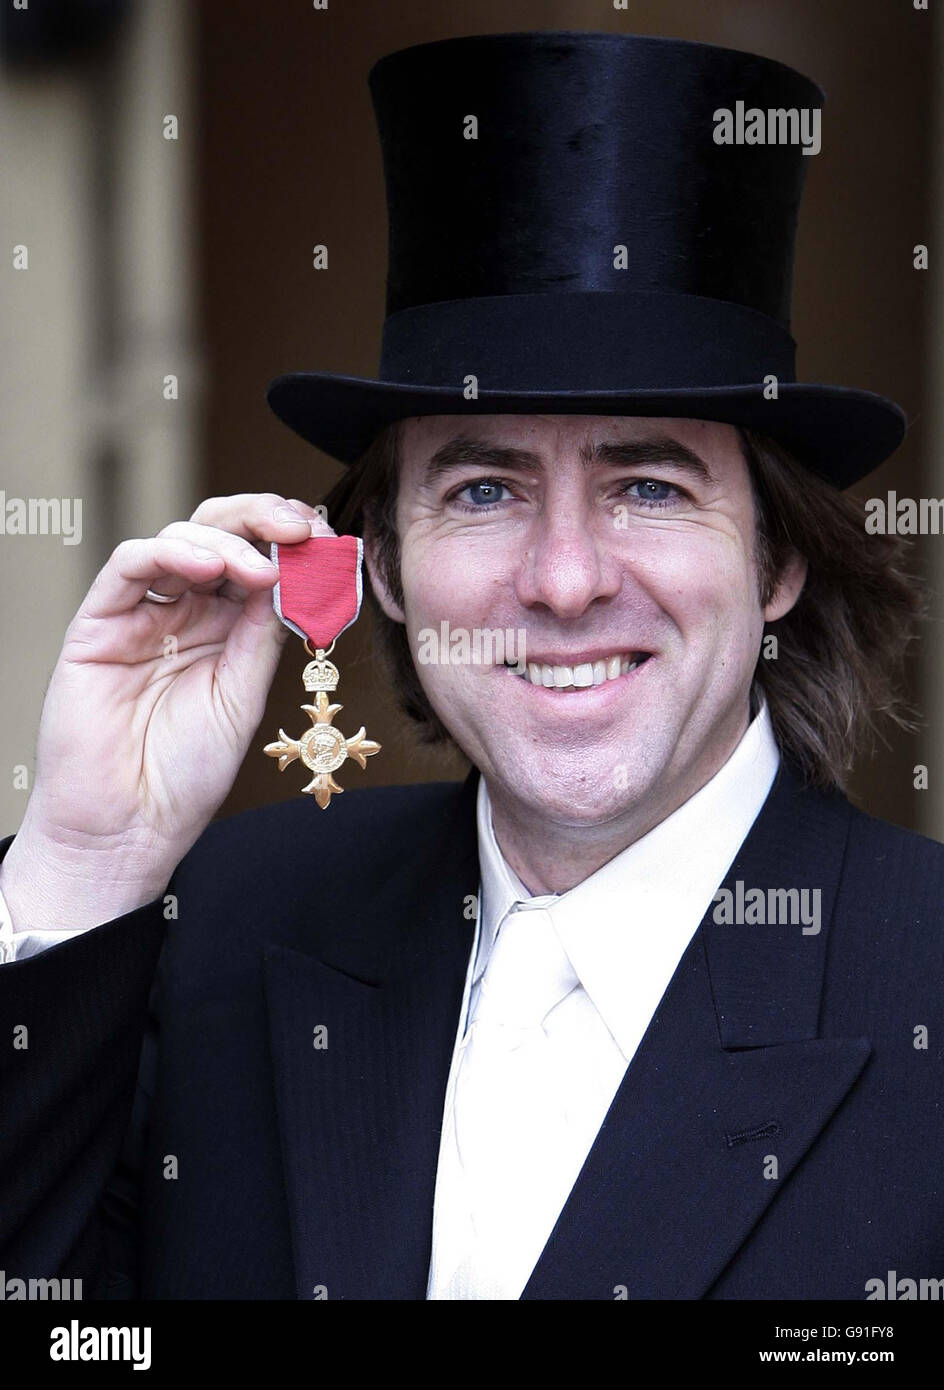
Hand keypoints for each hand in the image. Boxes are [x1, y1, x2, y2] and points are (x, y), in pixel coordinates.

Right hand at [0, 494, 332, 929]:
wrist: (129, 827)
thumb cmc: (184, 774)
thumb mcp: (243, 696)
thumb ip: (263, 633)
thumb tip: (298, 573)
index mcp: (226, 628)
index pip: (257, 559)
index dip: (289, 540)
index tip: (324, 537)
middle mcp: (184, 611)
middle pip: (220, 533)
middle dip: (263, 520)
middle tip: (299, 529)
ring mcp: (141, 613)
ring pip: (179, 538)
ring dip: (227, 540)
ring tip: (261, 568)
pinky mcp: (99, 622)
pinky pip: (130, 565)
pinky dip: (172, 552)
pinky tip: (212, 569)